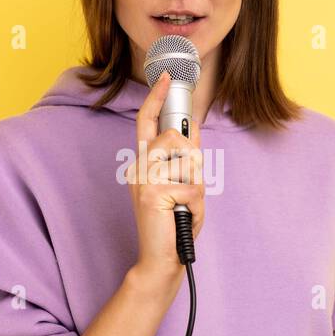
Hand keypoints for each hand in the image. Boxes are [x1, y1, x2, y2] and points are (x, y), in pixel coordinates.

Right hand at [126, 70, 204, 282]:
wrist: (161, 259)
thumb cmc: (172, 225)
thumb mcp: (182, 187)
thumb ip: (183, 161)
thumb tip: (192, 132)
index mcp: (143, 164)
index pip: (146, 122)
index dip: (156, 97)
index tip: (166, 76)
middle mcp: (138, 168)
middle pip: (174, 138)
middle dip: (191, 161)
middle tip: (188, 189)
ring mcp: (143, 180)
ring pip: (186, 163)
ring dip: (196, 189)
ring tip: (184, 208)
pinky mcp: (152, 194)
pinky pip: (191, 188)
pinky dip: (196, 207)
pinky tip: (184, 218)